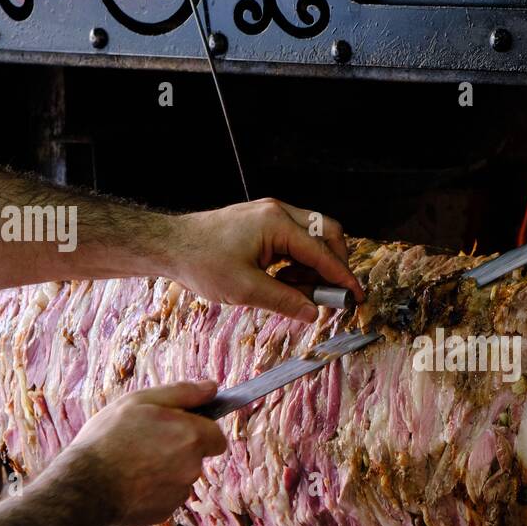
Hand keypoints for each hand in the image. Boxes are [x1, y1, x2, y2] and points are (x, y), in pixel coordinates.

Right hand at [53, 381, 227, 525]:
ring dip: (164, 471)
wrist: (84, 486)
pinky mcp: (164, 511)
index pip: (217, 437)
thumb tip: (212, 388)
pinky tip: (129, 483)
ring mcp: (179, 492)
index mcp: (192, 437)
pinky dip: (152, 491)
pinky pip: (165, 497)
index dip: (199, 431)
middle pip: (197, 457)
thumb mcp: (140, 401)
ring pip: (180, 477)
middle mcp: (193, 467)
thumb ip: (182, 393)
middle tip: (144, 443)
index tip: (176, 429)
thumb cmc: (109, 438)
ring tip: (131, 463)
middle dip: (178, 450)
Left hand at [169, 198, 364, 321]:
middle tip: (329, 293)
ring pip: (312, 238)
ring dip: (313, 267)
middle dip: (333, 265)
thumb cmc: (200, 261)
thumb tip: (312, 312)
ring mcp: (270, 215)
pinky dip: (297, 262)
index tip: (356, 295)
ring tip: (297, 291)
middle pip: (327, 234)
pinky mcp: (262, 223)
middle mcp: (277, 213)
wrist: (170, 245)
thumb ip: (284, 301)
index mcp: (276, 224)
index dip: (342, 277)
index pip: (322, 252)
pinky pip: (294, 241)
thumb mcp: (244, 289)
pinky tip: (283, 281)